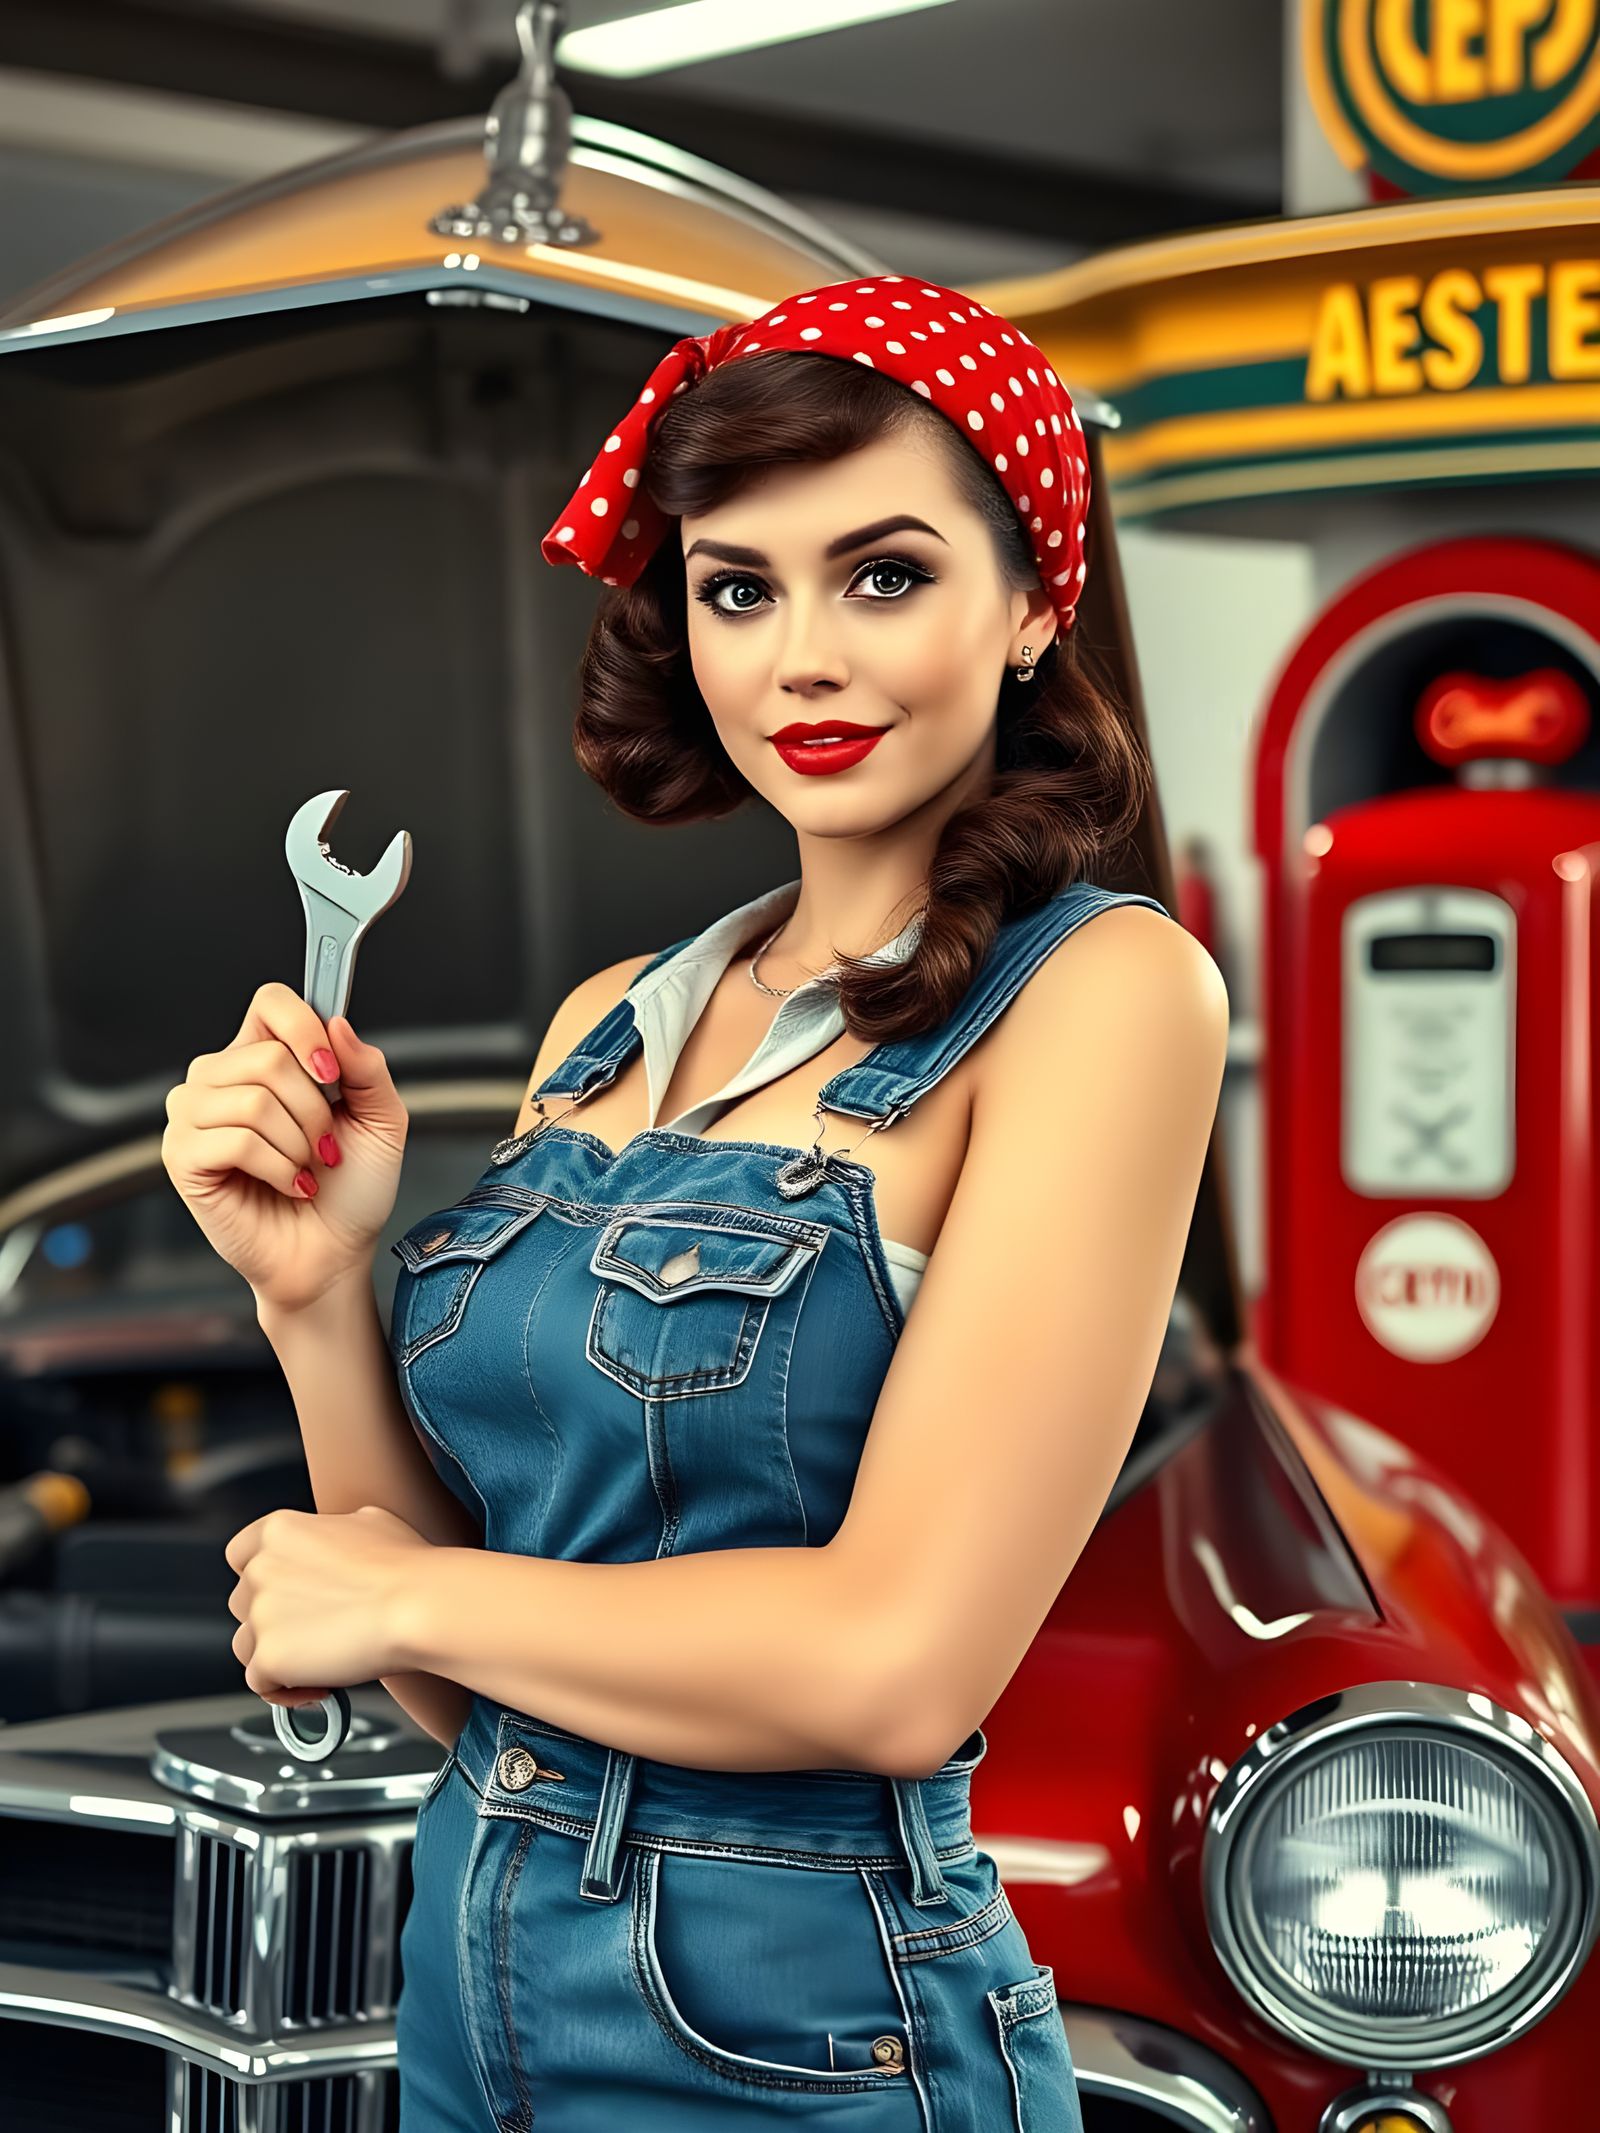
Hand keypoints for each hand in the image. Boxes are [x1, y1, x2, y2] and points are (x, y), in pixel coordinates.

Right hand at [163, 986, 409, 1314]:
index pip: (270, 1001)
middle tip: (326, 1147)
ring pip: (254, 1100)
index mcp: (264, 1056)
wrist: (334, 1254)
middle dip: (316, 1111)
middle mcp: (220, 1077)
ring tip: (305, 1168)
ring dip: (299, 1144)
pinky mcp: (183, 1156)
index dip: (305, 1028)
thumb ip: (367, 1068)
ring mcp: (194, 1115)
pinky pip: (237, 1141)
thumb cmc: (350, 1190)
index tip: (334, 1073)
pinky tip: (287, 1186)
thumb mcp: (380, 1121)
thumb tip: (336, 1024)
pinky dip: (278, 1168)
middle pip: (267, 1056)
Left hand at [224, 1504, 431, 1704]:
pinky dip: (286, 1691)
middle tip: (316, 1630)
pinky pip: (261, 1683)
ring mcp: (261, 1614)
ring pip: (246, 1645)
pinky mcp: (269, 1657)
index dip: (261, 1577)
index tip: (284, 1593)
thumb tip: (338, 1544)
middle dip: (274, 1619)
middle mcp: (262, 1568)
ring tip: (320, 1662)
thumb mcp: (370, 1521)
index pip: (240, 1554)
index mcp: (280, 1530)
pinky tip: (321, 1687)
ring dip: (277, 1655)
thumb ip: (332, 1531)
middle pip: (243, 1602)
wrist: (419, 1606)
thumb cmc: (407, 1565)